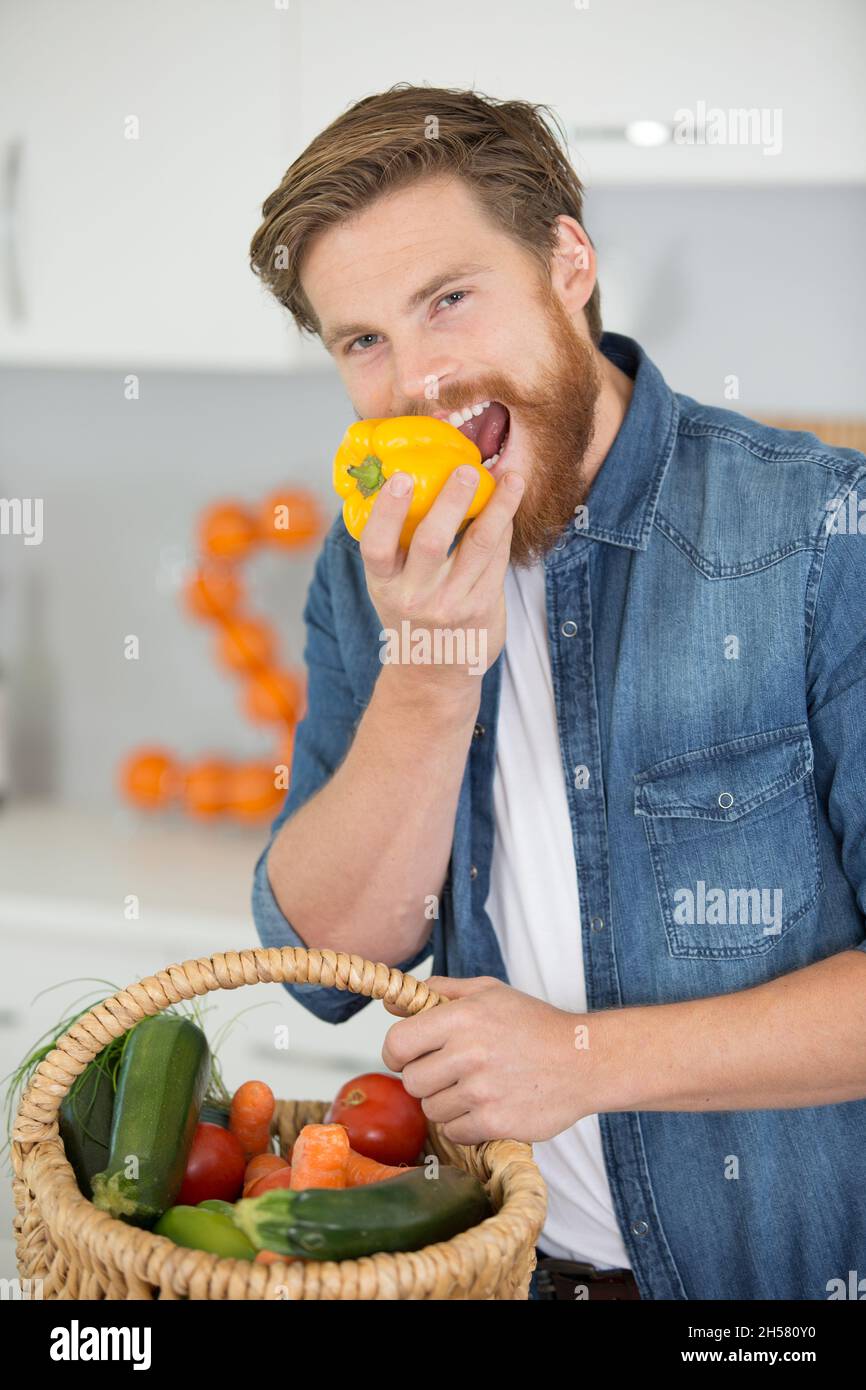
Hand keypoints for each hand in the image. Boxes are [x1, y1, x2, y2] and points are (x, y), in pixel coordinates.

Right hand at [359, 466, 524, 691]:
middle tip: (467, 469)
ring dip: (498, 508)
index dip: (387, 511)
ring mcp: (450, 605)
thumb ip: (396, 545)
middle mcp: (414, 597)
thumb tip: (408, 478)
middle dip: (451, 500)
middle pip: (432, 541)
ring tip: (510, 478)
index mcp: (383, 584)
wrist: (432, 672)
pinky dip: (504, 528)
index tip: (400, 477)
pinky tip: (509, 506)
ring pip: (478, 546)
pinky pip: (497, 559)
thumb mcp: (389, 585)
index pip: (376, 546)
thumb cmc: (409, 612)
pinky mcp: (483, 609)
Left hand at [381, 975, 586, 1144]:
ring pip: (431, 1110)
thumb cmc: (534, 1025)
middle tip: (451, 1071)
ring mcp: (482, 1092)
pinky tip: (487, 1106)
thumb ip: (438, 992)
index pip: (396, 1044)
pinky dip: (465, 1124)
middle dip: (425, 1078)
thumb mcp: (489, 992)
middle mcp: (469, 1053)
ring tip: (476, 1087)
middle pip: (411, 1081)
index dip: (397, 1052)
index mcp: (462, 1017)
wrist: (584, 1060)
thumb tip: (392, 1004)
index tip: (409, 1056)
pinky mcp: (495, 1123)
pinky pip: (454, 1132)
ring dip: (447, 1102)